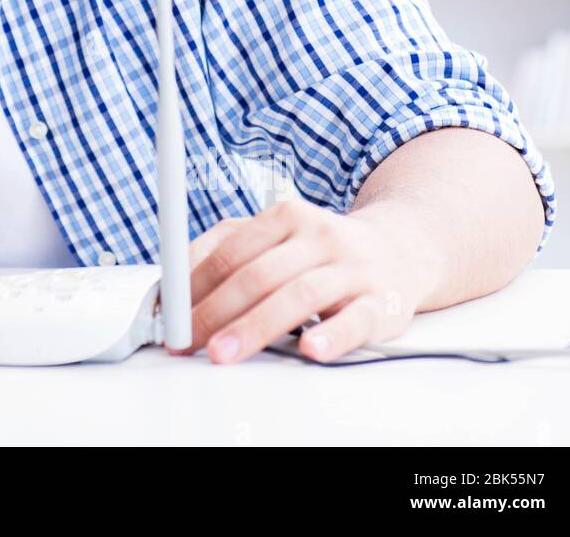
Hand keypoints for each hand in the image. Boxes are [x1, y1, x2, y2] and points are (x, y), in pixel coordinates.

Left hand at [168, 196, 433, 363]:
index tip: (168, 315)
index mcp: (285, 216)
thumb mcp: (273, 235)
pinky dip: (332, 335)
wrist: (400, 249)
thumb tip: (172, 287)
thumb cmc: (320, 248)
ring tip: (224, 352)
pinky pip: (355, 320)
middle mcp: (318, 237)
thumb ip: (223, 251)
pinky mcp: (383, 303)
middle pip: (257, 275)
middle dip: (215, 311)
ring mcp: (352, 269)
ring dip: (254, 327)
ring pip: (297, 296)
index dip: (193, 286)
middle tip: (187, 341)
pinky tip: (311, 349)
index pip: (229, 252)